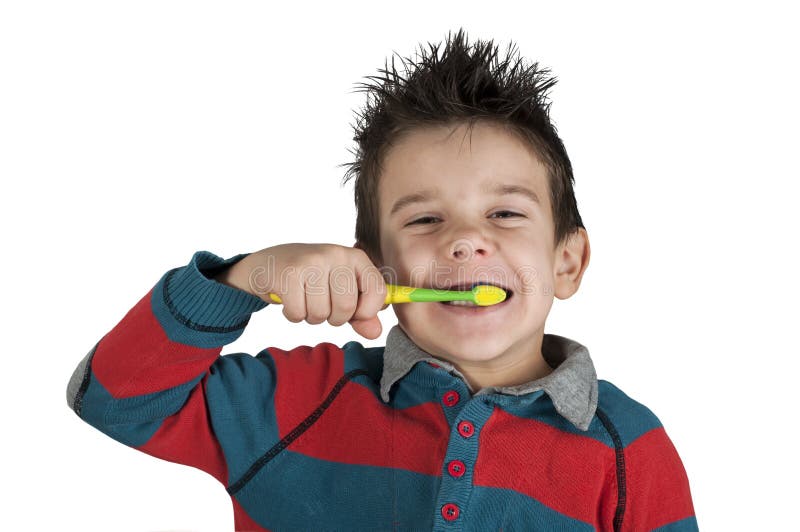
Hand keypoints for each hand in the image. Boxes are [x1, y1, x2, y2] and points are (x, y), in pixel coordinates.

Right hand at [220, 243, 387, 338]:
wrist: (269, 264)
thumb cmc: (311, 279)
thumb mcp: (341, 292)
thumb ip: (361, 314)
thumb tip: (376, 332)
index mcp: (356, 257)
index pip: (378, 292)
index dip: (365, 311)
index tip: (353, 310)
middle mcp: (336, 254)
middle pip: (347, 308)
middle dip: (333, 317)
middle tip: (322, 304)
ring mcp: (312, 262)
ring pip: (321, 313)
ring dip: (311, 316)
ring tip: (304, 299)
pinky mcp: (289, 273)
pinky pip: (298, 313)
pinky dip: (293, 314)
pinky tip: (290, 298)